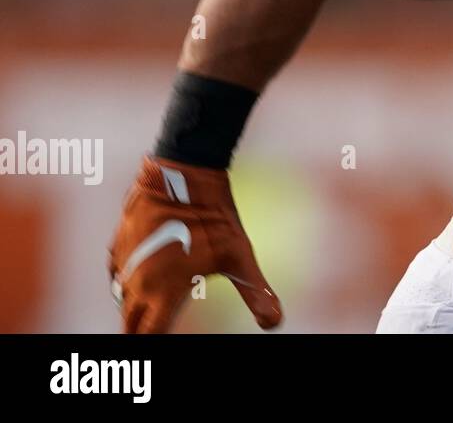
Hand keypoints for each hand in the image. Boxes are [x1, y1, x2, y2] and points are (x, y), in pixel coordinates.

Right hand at [108, 156, 281, 333]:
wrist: (183, 174)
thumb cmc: (215, 216)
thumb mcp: (240, 256)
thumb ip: (255, 293)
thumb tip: (275, 322)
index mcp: (164, 292)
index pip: (149, 335)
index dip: (155, 342)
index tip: (165, 340)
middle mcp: (138, 282)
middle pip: (129, 323)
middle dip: (139, 331)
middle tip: (150, 331)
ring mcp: (124, 262)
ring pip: (121, 298)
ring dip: (132, 307)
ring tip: (146, 311)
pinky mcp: (117, 244)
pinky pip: (115, 274)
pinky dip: (125, 282)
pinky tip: (139, 279)